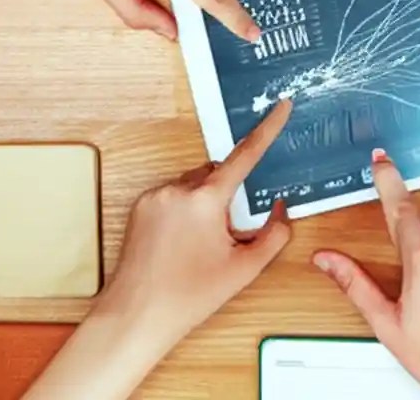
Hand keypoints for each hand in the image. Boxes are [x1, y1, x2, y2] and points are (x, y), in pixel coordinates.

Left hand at [24, 102, 292, 399]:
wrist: (137, 313)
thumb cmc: (187, 296)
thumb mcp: (243, 268)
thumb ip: (274, 235)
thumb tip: (280, 210)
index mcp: (206, 201)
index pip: (246, 155)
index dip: (268, 129)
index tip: (281, 106)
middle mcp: (177, 190)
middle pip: (218, 175)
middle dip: (228, 197)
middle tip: (227, 236)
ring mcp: (155, 196)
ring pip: (194, 186)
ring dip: (205, 205)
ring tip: (198, 247)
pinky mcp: (140, 206)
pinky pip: (172, 196)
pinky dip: (184, 211)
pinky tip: (180, 244)